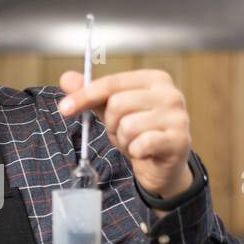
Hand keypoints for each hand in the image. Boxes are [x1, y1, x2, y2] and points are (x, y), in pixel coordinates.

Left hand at [58, 69, 192, 199]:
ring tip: (135, 142)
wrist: (162, 166)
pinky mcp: (179, 140)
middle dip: (111, 124)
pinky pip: (141, 144)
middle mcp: (170, 94)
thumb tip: (66, 78)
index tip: (64, 108)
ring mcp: (178, 117)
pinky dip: (135, 151)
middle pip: (117, 104)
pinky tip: (144, 152)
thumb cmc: (139, 133)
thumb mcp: (112, 113)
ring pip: (128, 126)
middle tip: (123, 132)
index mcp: (154, 79)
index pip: (111, 83)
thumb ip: (92, 95)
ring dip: (124, 140)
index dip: (85, 96)